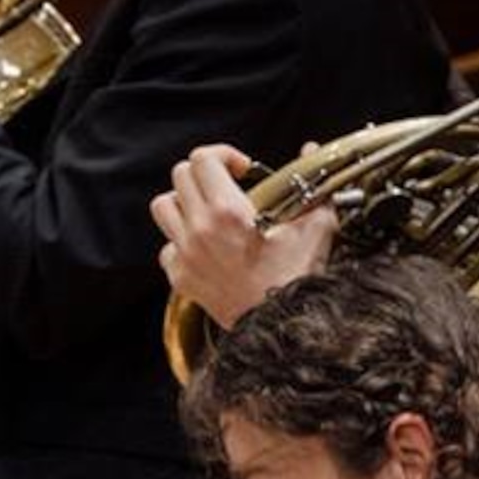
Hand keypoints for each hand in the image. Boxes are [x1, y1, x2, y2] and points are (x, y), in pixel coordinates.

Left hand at [154, 146, 333, 334]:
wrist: (280, 329)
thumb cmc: (297, 279)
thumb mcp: (315, 226)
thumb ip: (314, 185)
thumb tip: (312, 150)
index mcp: (228, 212)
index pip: (203, 159)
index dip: (223, 154)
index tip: (242, 169)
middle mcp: (199, 230)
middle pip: (181, 176)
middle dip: (205, 174)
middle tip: (227, 185)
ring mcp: (186, 254)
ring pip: (164, 207)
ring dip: (184, 202)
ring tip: (208, 210)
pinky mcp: (181, 277)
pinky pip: (167, 247)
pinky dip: (181, 241)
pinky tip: (205, 246)